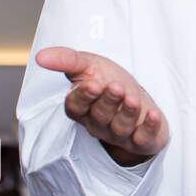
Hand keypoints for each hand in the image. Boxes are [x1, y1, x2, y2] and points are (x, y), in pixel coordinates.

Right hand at [35, 47, 169, 165]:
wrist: (138, 98)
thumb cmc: (109, 82)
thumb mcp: (89, 65)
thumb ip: (67, 60)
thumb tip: (40, 56)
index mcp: (83, 108)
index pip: (76, 107)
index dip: (84, 97)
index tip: (93, 84)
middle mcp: (98, 123)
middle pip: (100, 116)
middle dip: (108, 102)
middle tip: (116, 87)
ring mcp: (120, 134)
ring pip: (120, 128)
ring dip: (128, 114)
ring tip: (133, 99)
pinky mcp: (141, 140)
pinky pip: (144, 138)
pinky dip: (150, 128)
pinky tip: (154, 115)